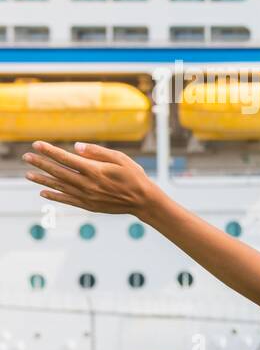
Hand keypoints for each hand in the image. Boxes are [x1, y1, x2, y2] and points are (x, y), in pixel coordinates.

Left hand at [23, 141, 163, 216]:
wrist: (143, 201)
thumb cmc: (134, 176)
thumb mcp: (120, 158)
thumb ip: (97, 152)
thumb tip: (76, 147)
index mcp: (94, 170)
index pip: (66, 158)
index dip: (50, 151)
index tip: (36, 144)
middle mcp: (87, 184)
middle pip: (58, 172)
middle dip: (41, 164)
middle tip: (26, 157)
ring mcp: (87, 196)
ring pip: (59, 186)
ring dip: (42, 180)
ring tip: (28, 175)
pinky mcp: (89, 205)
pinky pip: (67, 200)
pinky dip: (54, 195)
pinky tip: (43, 192)